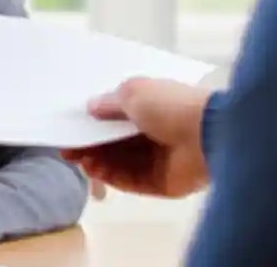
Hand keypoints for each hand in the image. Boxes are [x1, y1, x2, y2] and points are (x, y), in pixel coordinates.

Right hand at [62, 77, 212, 197]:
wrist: (208, 134)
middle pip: (117, 142)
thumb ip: (109, 102)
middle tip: (68, 148)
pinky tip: (94, 169)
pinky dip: (112, 176)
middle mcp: (157, 132)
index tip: (72, 126)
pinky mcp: (162, 183)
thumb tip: (91, 107)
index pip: (119, 116)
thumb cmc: (171, 105)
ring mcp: (160, 159)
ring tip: (79, 158)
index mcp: (154, 106)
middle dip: (92, 144)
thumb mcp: (133, 93)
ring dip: (98, 160)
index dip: (95, 121)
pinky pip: (131, 180)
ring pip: (121, 162)